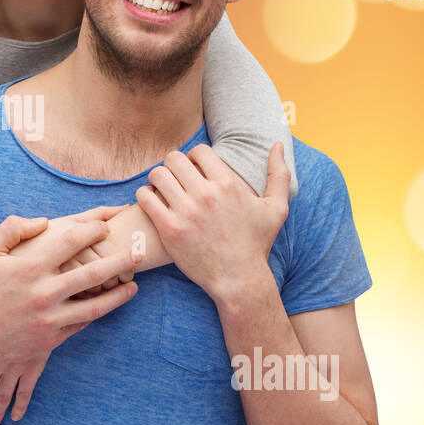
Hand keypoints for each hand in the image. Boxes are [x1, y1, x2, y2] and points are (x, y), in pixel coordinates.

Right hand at [0, 213, 140, 424]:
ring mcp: (50, 318)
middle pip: (93, 272)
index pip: (70, 241)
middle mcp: (44, 293)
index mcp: (29, 267)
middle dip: (121, 259)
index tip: (106, 224)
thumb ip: (12, 228)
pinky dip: (97, 313)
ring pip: (96, 305)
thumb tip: (43, 221)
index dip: (92, 229)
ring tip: (134, 286)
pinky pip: (81, 324)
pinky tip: (107, 305)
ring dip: (119, 294)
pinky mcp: (51, 339)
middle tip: (140, 250)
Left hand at [135, 142, 289, 300]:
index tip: (193, 170)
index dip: (194, 157)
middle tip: (175, 177)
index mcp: (229, 184)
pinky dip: (145, 195)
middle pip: (174, 158)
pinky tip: (152, 202)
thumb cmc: (257, 244)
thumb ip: (279, 174)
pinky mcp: (169, 229)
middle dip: (173, 165)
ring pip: (158, 175)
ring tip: (162, 188)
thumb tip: (278, 144)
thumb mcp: (277, 209)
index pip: (199, 151)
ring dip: (158, 179)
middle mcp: (207, 195)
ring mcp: (186, 212)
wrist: (239, 280)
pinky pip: (145, 197)